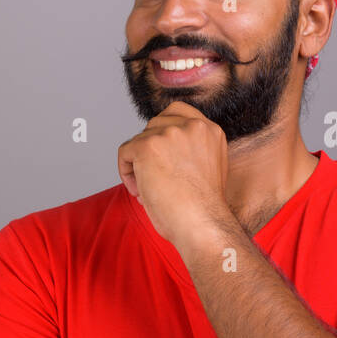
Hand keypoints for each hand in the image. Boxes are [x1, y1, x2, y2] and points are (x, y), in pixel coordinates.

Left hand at [116, 100, 230, 249]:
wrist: (202, 224)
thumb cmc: (203, 210)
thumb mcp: (206, 169)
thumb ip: (190, 152)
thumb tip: (160, 153)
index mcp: (211, 132)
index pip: (178, 113)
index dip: (163, 132)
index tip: (160, 156)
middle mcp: (193, 127)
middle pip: (155, 125)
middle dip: (149, 150)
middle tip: (151, 178)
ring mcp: (171, 134)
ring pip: (139, 140)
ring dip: (137, 164)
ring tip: (145, 190)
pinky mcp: (148, 146)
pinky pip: (125, 152)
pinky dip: (126, 172)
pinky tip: (138, 191)